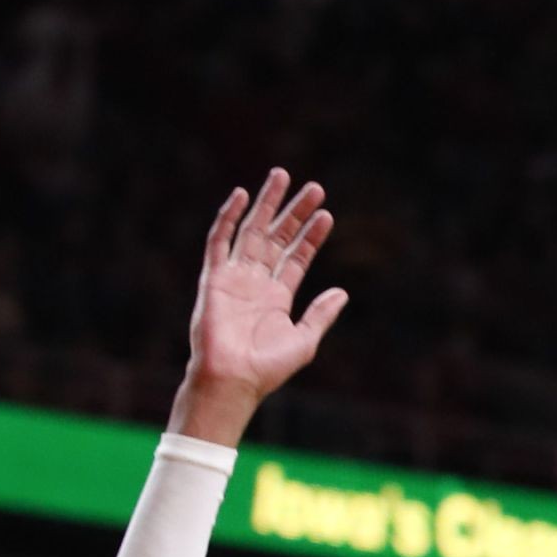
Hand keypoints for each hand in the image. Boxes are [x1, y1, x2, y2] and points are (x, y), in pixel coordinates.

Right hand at [174, 168, 346, 442]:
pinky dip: (227, 218)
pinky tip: (241, 196)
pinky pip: (218, 242)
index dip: (311, 236)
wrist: (233, 379)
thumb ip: (321, 314)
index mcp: (277, 297)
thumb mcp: (304, 339)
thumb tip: (342, 292)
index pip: (296, 257)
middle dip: (294, 212)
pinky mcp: (213, 278)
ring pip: (251, 231)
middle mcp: (255, 283)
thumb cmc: (267, 368)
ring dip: (267, 205)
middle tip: (314, 187)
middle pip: (277, 237)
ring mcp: (234, 278)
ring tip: (282, 177)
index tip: (327, 215)